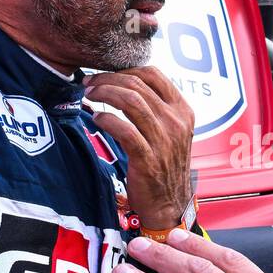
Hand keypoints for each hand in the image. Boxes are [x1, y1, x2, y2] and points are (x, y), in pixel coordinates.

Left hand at [84, 67, 193, 226]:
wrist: (170, 203)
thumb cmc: (164, 165)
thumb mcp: (170, 131)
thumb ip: (156, 108)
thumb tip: (125, 84)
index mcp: (182, 110)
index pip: (153, 74)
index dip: (125, 69)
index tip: (106, 73)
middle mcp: (176, 122)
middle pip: (138, 84)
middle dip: (108, 78)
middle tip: (90, 82)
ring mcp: (164, 140)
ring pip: (131, 101)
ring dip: (105, 93)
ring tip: (90, 95)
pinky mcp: (148, 158)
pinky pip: (124, 129)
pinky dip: (106, 119)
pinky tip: (96, 118)